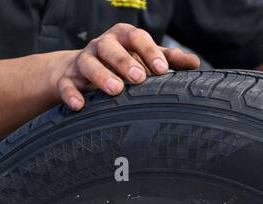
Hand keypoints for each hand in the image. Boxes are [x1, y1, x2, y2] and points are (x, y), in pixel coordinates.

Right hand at [53, 23, 199, 110]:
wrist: (80, 72)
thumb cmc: (122, 65)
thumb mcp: (145, 59)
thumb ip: (168, 60)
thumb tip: (195, 63)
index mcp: (123, 39)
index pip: (136, 38)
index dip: (149, 51)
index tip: (162, 68)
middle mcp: (102, 46)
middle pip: (111, 48)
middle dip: (125, 61)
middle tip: (140, 78)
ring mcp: (83, 61)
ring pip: (88, 63)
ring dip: (101, 75)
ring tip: (116, 90)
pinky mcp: (67, 79)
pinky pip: (66, 85)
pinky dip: (71, 94)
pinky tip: (80, 106)